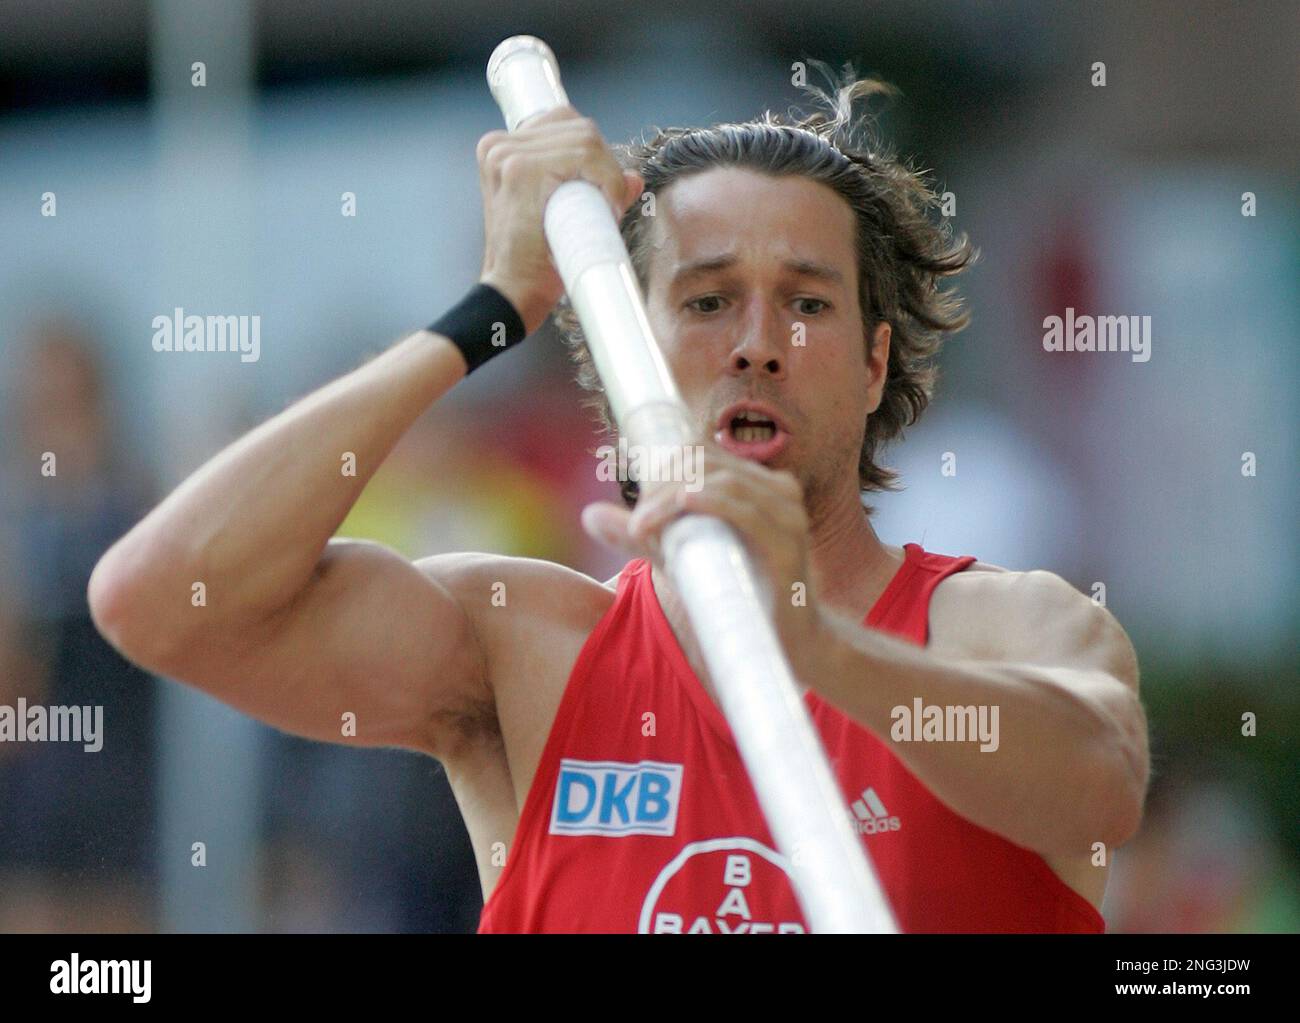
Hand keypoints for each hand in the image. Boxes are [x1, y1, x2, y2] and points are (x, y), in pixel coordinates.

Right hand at [475, 106, 643, 335]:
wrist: (513, 295)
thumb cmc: (532, 263)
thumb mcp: (559, 217)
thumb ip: (590, 190)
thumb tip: (633, 178)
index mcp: (501, 150)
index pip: (564, 123)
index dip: (594, 154)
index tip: (600, 189)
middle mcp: (499, 146)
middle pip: (578, 127)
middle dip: (604, 164)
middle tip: (605, 204)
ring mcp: (507, 154)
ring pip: (586, 138)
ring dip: (607, 175)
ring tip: (602, 210)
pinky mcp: (521, 169)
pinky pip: (585, 154)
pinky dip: (606, 178)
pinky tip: (605, 205)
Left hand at [581, 444, 825, 662]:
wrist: (787, 646)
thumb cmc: (735, 596)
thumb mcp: (682, 558)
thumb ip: (642, 534)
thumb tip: (589, 514)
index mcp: (758, 484)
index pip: (700, 453)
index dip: (662, 472)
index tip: (638, 513)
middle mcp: (778, 490)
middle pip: (706, 461)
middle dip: (662, 486)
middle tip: (637, 525)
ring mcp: (787, 514)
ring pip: (722, 479)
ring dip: (674, 497)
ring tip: (644, 527)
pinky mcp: (788, 543)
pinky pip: (747, 508)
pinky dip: (712, 500)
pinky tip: (684, 502)